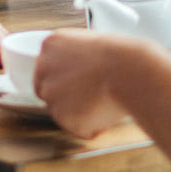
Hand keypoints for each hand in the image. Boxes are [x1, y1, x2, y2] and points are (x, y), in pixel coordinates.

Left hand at [33, 29, 149, 137]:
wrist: (127, 70)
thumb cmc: (119, 56)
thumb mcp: (90, 43)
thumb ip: (74, 58)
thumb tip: (78, 72)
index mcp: (50, 45)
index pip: (46, 69)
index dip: (65, 80)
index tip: (80, 83)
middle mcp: (43, 69)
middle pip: (48, 91)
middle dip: (68, 97)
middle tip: (92, 95)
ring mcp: (51, 94)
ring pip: (62, 112)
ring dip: (80, 112)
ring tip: (103, 100)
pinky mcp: (62, 117)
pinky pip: (76, 127)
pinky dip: (90, 126)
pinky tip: (103, 111)